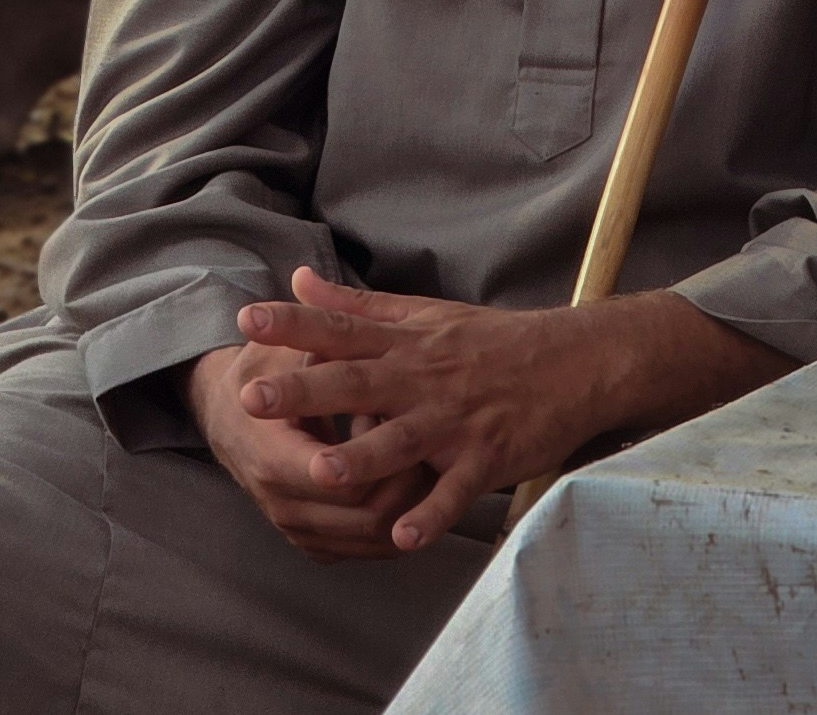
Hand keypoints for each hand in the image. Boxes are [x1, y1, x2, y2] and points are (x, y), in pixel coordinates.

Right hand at [183, 339, 435, 563]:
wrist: (226, 416)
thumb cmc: (259, 376)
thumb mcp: (280, 351)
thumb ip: (317, 346)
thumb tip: (357, 326)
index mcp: (272, 458)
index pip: (340, 477)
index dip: (372, 448)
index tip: (377, 412)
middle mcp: (283, 506)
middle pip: (368, 515)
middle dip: (402, 480)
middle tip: (419, 440)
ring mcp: (300, 531)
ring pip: (375, 537)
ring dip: (405, 503)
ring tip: (418, 459)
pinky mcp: (315, 543)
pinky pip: (367, 547)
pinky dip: (394, 521)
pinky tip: (404, 483)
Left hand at [231, 268, 789, 555]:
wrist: (571, 362)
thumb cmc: (489, 340)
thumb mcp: (422, 313)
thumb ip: (356, 306)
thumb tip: (299, 279)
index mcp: (405, 344)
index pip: (340, 329)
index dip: (292, 324)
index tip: (245, 320)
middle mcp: (423, 378)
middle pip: (357, 384)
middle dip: (305, 392)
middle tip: (253, 398)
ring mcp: (454, 420)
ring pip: (401, 440)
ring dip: (361, 457)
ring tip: (321, 471)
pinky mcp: (487, 457)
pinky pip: (455, 490)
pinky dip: (431, 513)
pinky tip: (403, 537)